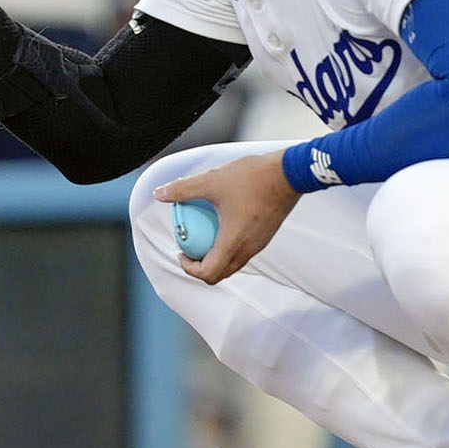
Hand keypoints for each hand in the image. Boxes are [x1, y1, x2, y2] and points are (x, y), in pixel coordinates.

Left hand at [153, 151, 300, 283]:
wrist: (289, 173)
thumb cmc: (251, 177)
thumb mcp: (211, 180)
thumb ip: (183, 189)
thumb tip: (159, 194)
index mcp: (233, 243)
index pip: (208, 273)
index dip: (189, 268)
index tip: (181, 251)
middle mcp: (248, 249)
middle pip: (220, 274)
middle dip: (200, 266)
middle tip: (189, 247)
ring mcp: (259, 244)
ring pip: (233, 264)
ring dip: (215, 257)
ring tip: (203, 234)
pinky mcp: (266, 235)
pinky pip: (243, 251)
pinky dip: (228, 246)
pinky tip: (222, 221)